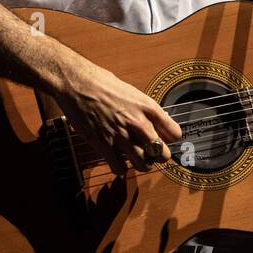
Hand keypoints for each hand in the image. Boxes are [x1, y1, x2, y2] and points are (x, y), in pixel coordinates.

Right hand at [52, 55, 182, 174]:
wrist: (77, 84)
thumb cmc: (102, 84)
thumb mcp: (132, 92)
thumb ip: (145, 109)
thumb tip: (155, 122)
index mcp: (148, 107)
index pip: (174, 133)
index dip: (169, 139)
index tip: (163, 140)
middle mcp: (138, 122)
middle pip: (162, 154)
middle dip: (157, 156)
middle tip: (150, 154)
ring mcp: (121, 135)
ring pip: (143, 164)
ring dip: (141, 164)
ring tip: (135, 159)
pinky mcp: (104, 144)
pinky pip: (119, 168)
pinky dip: (120, 168)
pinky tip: (117, 161)